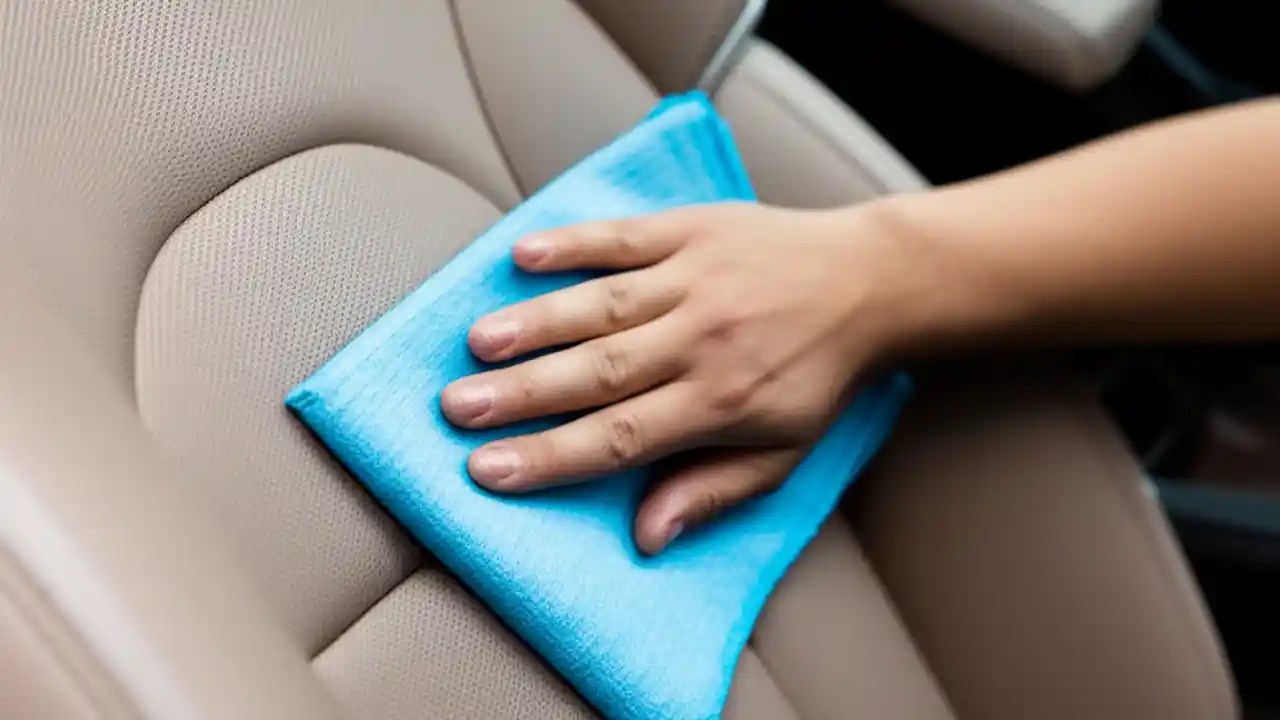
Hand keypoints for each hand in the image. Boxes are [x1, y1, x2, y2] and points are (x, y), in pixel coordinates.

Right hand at [442, 202, 916, 552]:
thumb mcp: (784, 452)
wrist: (869, 282)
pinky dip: (574, 243)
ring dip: (535, 323)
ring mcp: (696, 278)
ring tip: (476, 343)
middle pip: (598, 373)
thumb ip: (713, 491)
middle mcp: (702, 340)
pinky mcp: (694, 229)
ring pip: (602, 305)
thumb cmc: (818, 376)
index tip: (488, 469)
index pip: (620, 437)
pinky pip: (624, 236)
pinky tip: (521, 255)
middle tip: (454, 408)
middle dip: (523, 393)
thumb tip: (647, 535)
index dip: (551, 456)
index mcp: (721, 402)